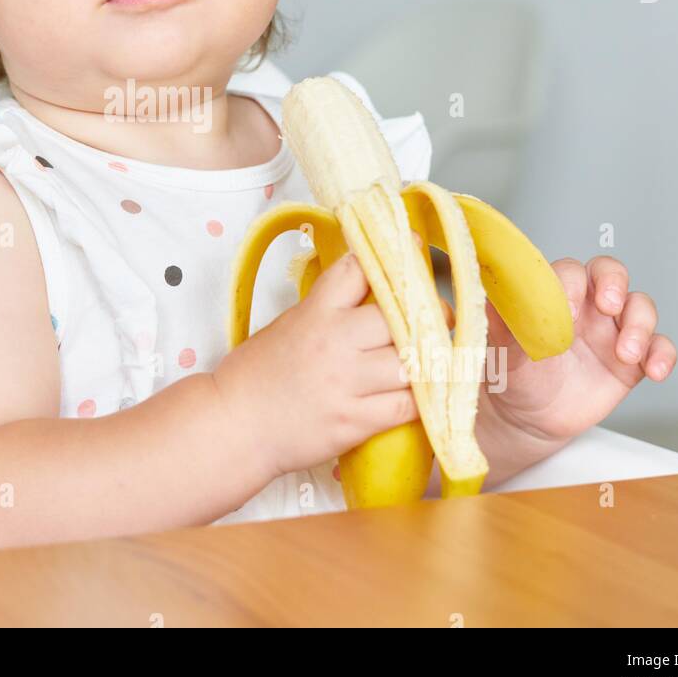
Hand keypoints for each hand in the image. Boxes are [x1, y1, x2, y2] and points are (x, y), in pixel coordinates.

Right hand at [213, 252, 418, 478]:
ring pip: (412, 363)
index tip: (414, 252)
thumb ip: (329, 308)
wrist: (236, 424)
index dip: (394, 260)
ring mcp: (345, 383)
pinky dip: (421, 400)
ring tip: (433, 361)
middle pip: (400, 317)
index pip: (361, 270)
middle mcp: (334, 342)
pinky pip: (406, 407)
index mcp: (316, 312)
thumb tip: (370, 293)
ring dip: (428, 362)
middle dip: (430, 316)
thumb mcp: (289, 324)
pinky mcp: (353, 422)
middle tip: (441, 320)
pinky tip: (421, 395)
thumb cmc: (256, 375)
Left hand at [479, 255, 677, 444]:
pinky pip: (658, 348)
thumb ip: (498, 317)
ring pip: (640, 307)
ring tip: (625, 352)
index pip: (566, 270)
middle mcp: (582, 304)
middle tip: (607, 305)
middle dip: (614, 283)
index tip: (563, 304)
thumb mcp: (496, 345)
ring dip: (640, 324)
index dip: (569, 282)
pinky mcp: (630, 362)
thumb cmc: (505, 371)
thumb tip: (483, 283)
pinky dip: (663, 354)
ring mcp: (609, 331)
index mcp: (549, 292)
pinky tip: (656, 371)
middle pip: (610, 273)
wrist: (520, 417)